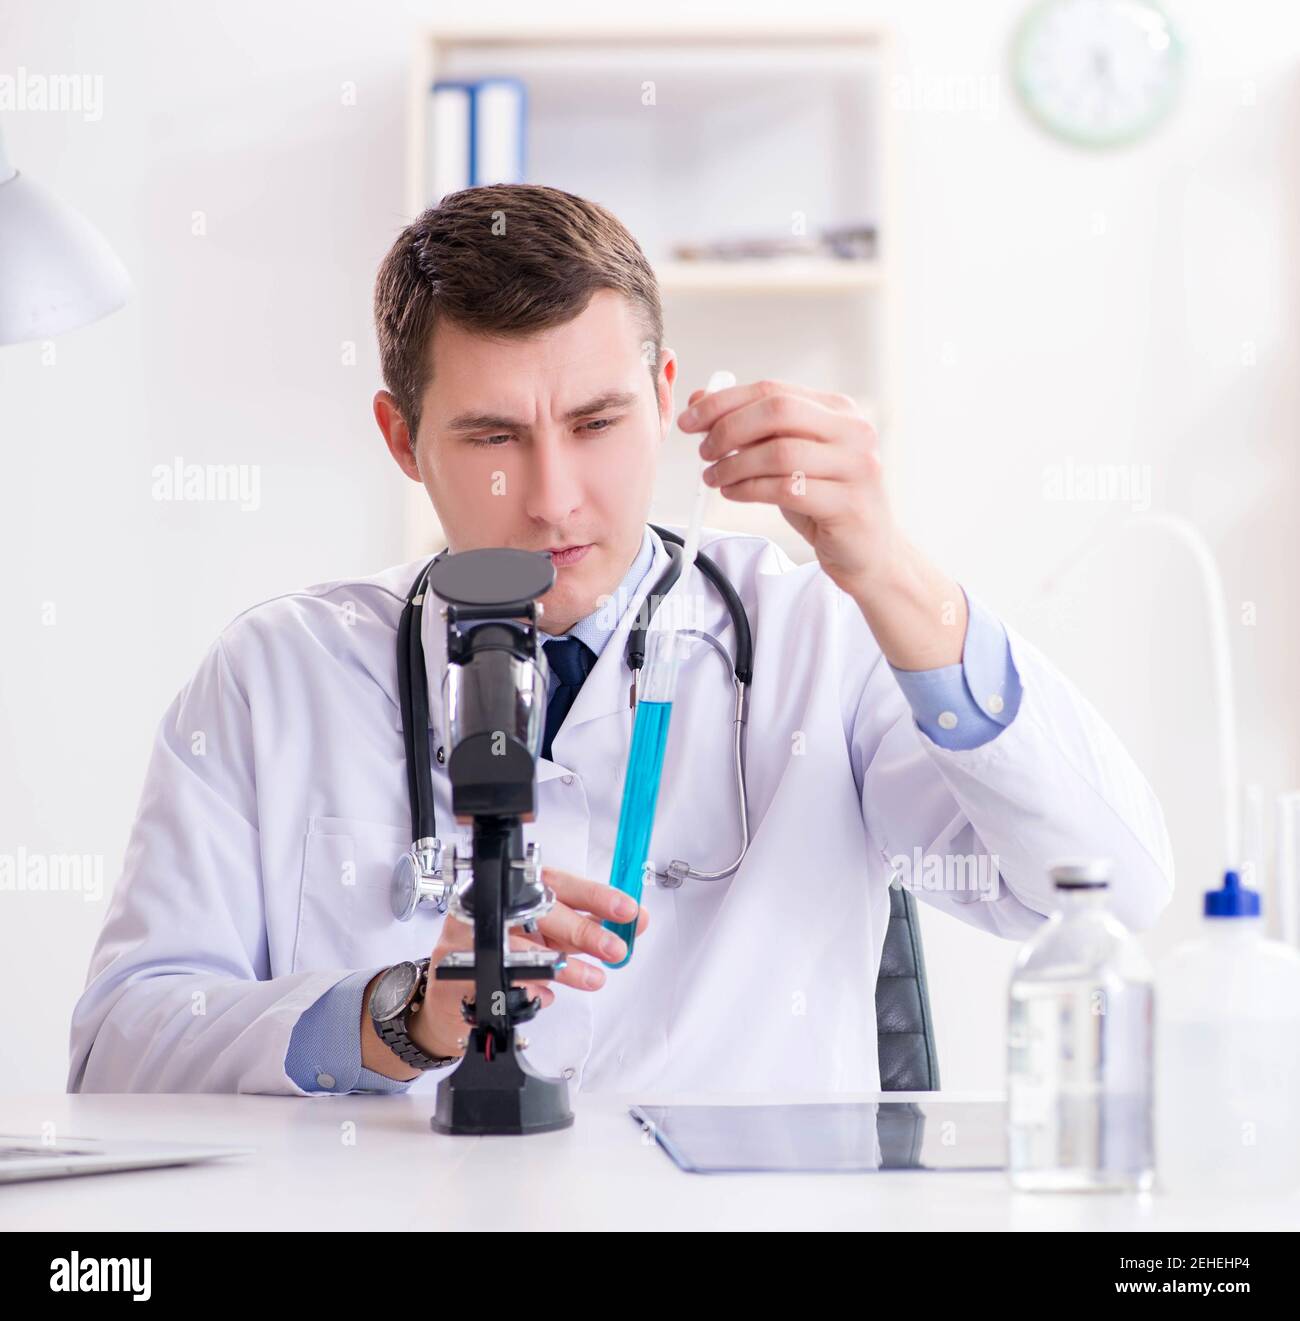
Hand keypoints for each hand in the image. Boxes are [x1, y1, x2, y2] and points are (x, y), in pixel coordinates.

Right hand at [410, 866, 648, 1059]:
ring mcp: (470, 937)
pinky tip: (548, 995)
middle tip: (615, 948)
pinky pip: (505, 981)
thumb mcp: (545, 934)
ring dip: (565, 968)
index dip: (595, 896)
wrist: (451, 992)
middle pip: (541, 912)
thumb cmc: (502, 953)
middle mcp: (491, 907)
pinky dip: (534, 991)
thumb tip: (631, 924)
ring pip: (524, 949)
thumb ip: (582, 927)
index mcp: (515, 889)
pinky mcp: (460, 971)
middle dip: (585, 931)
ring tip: (592, 978)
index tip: (627, 909)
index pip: (559, 883)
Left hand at [677, 379, 895, 599]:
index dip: (724, 402)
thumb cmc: (823, 501)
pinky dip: (749, 489)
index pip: (773, 391)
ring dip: (735, 465)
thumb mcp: (785, 459)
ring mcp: (856, 466)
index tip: (690, 420)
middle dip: (729, 428)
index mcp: (839, 410)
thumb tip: (700, 400)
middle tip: (704, 451)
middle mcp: (853, 431)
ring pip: (780, 452)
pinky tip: (733, 493)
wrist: (868, 551)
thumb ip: (751, 429)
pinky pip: (787, 490)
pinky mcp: (848, 503)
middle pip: (778, 412)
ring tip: (713, 478)